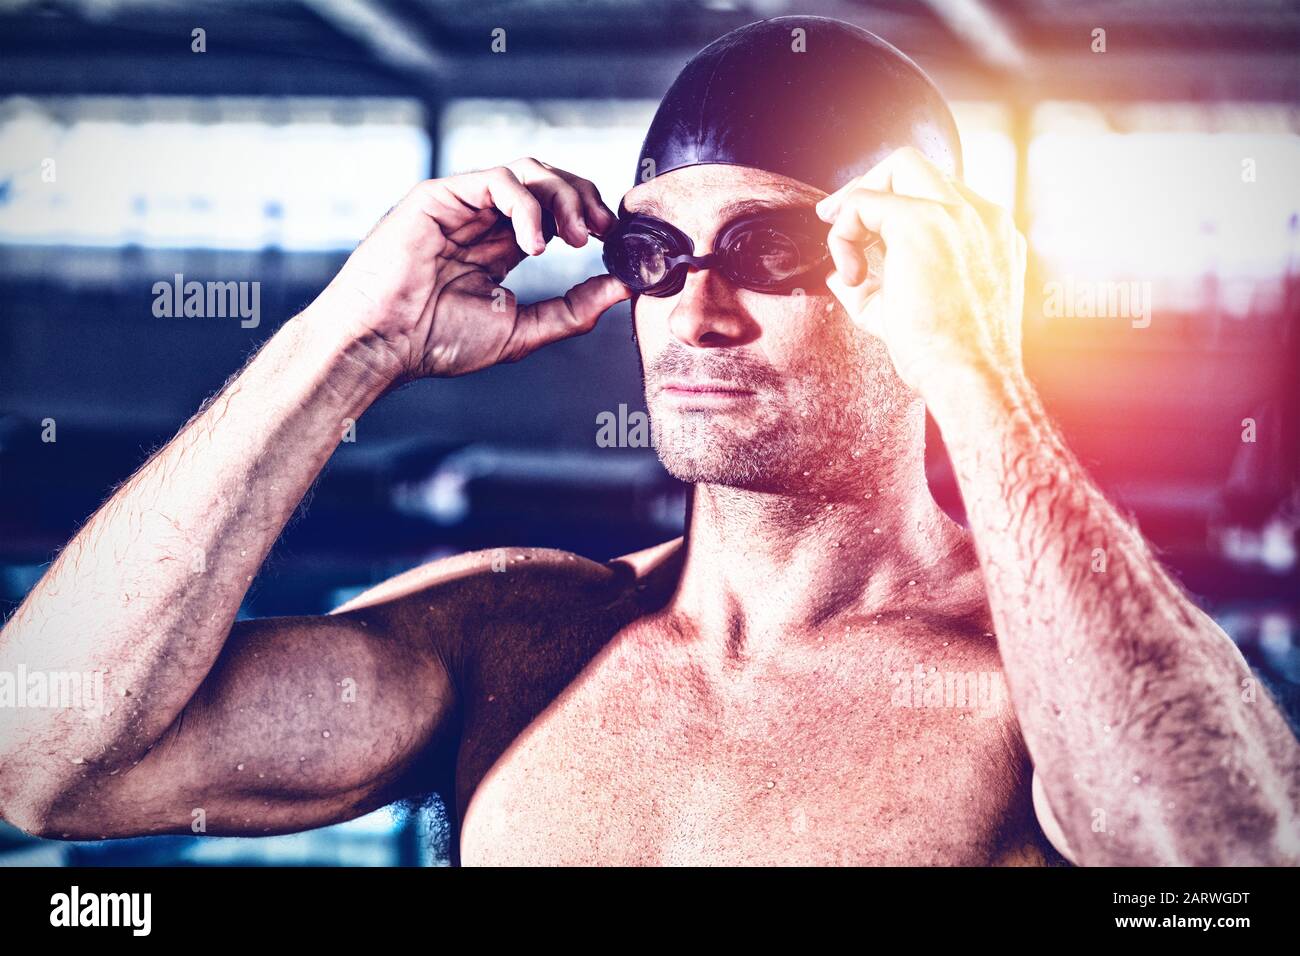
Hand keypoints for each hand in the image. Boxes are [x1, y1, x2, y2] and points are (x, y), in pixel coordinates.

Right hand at [312, 158, 629, 379]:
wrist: (383, 343)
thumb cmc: (435, 342)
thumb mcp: (522, 330)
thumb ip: (573, 310)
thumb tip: (623, 289)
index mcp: (499, 247)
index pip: (555, 211)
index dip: (589, 216)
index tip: (614, 242)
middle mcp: (482, 220)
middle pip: (548, 182)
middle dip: (584, 200)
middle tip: (602, 233)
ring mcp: (461, 204)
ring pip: (529, 172)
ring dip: (564, 197)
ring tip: (576, 237)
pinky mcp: (440, 195)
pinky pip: (498, 181)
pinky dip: (528, 206)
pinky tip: (536, 243)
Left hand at [816, 146, 1026, 403]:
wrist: (971, 379)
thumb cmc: (947, 359)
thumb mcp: (915, 313)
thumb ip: (878, 287)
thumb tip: (840, 278)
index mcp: (989, 236)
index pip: (935, 197)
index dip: (890, 209)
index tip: (860, 237)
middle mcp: (982, 217)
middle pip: (918, 166)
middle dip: (869, 185)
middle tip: (834, 217)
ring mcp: (959, 215)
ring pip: (898, 167)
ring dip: (859, 206)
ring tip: (851, 262)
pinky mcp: (925, 223)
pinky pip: (866, 202)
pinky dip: (846, 234)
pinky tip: (854, 275)